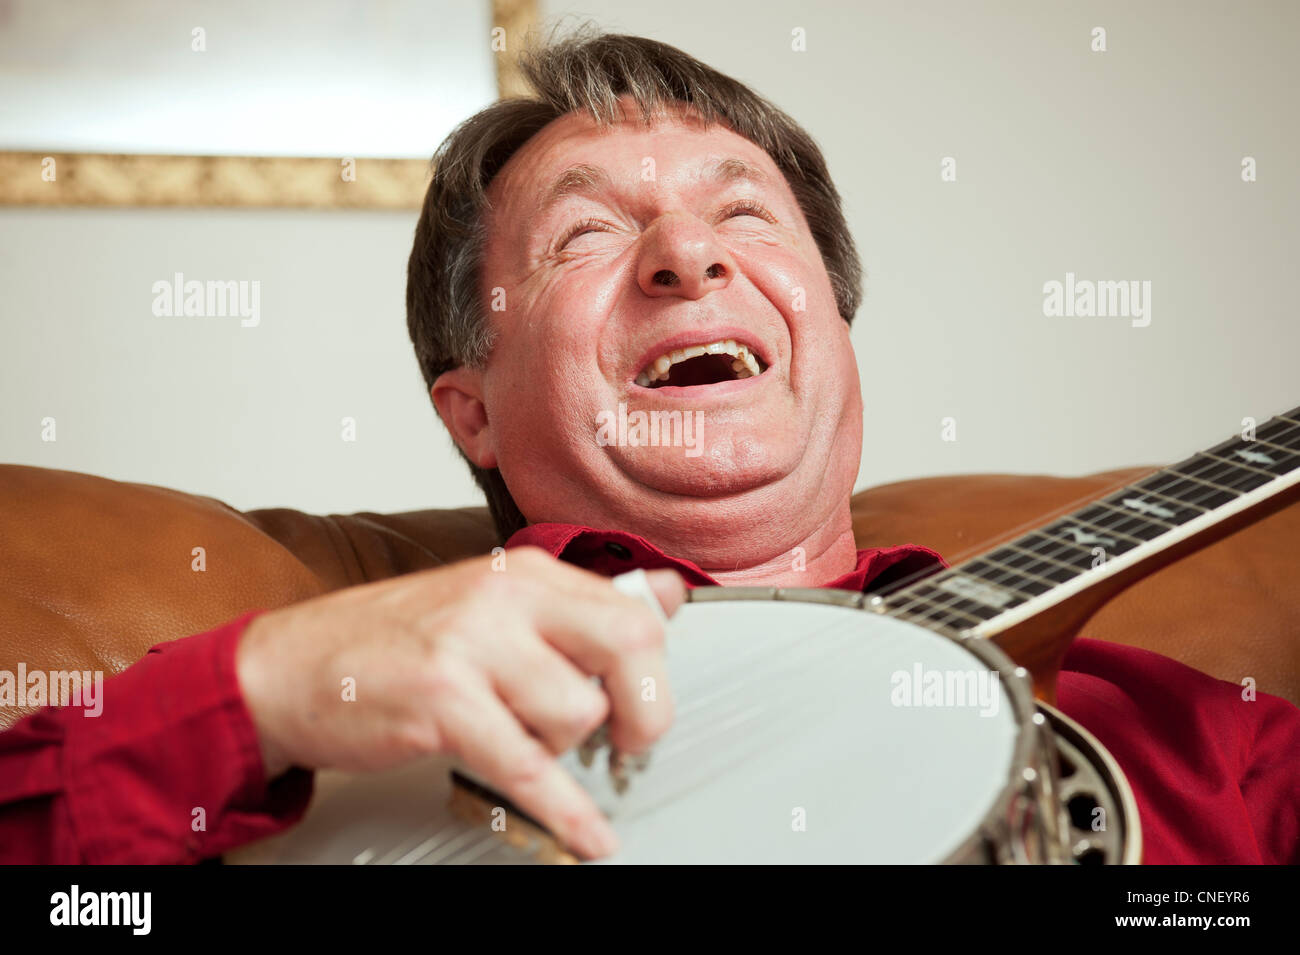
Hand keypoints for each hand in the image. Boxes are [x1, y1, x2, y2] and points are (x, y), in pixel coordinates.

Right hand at [234, 546, 684, 857]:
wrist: (289, 666)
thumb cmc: (391, 641)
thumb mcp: (489, 602)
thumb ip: (579, 602)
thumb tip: (668, 593)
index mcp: (523, 572)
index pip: (633, 606)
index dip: (655, 665)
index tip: (647, 698)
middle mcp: (503, 597)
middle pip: (629, 644)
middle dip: (645, 707)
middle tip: (630, 741)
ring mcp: (472, 645)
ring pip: (577, 711)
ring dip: (565, 747)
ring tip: (525, 742)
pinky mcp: (443, 701)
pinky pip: (529, 766)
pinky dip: (567, 811)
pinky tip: (589, 835)